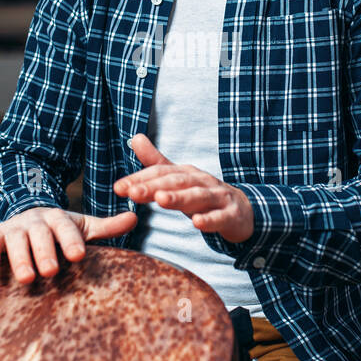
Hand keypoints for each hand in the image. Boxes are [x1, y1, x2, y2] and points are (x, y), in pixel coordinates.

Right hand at [0, 206, 136, 284]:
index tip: (78, 255)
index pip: (66, 228)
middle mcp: (35, 221)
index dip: (71, 240)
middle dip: (44, 252)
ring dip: (19, 258)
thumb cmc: (60, 230)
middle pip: (39, 235)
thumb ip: (106, 226)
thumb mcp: (83, 226)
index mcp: (58, 218)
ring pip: (14, 240)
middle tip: (51, 271)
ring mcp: (14, 228)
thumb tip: (135, 218)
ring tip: (27, 279)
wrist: (27, 215)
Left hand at [113, 134, 253, 242]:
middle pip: (176, 182)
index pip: (161, 173)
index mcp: (187, 173)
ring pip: (198, 196)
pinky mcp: (231, 214)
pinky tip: (197, 223)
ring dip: (180, 198)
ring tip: (161, 200)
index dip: (140, 179)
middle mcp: (202, 181)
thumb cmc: (204, 194)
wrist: (242, 210)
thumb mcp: (180, 178)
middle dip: (154, 187)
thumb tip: (134, 137)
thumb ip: (157, 161)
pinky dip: (210, 220)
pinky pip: (220, 217)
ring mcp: (218, 197)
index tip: (119, 188)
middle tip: (133, 193)